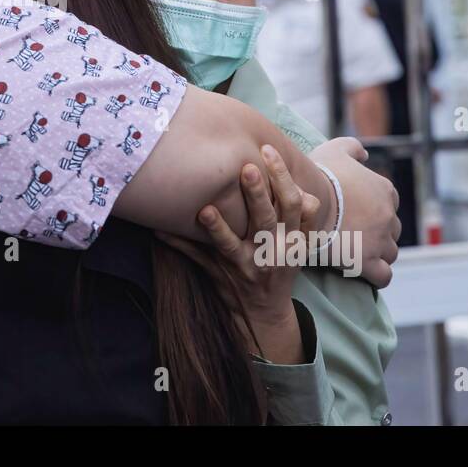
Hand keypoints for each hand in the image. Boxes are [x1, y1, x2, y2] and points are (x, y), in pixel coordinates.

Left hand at [158, 145, 320, 360]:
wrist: (265, 314)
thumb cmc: (280, 268)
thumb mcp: (298, 247)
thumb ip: (303, 220)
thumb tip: (308, 194)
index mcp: (290, 241)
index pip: (292, 205)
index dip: (282, 179)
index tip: (267, 152)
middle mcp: (269, 253)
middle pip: (266, 220)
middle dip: (257, 194)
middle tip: (246, 168)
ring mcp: (244, 266)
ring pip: (231, 246)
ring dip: (217, 228)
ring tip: (205, 211)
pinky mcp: (220, 275)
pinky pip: (197, 259)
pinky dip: (178, 244)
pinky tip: (160, 229)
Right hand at [310, 136, 399, 287]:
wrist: (306, 200)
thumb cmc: (319, 175)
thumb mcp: (335, 150)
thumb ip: (353, 148)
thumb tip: (365, 155)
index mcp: (385, 191)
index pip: (389, 204)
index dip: (373, 210)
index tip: (355, 214)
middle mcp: (388, 216)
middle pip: (391, 229)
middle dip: (377, 233)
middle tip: (352, 234)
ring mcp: (380, 241)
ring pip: (390, 252)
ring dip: (378, 254)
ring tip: (356, 254)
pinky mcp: (368, 262)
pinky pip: (384, 276)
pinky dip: (377, 275)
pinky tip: (363, 272)